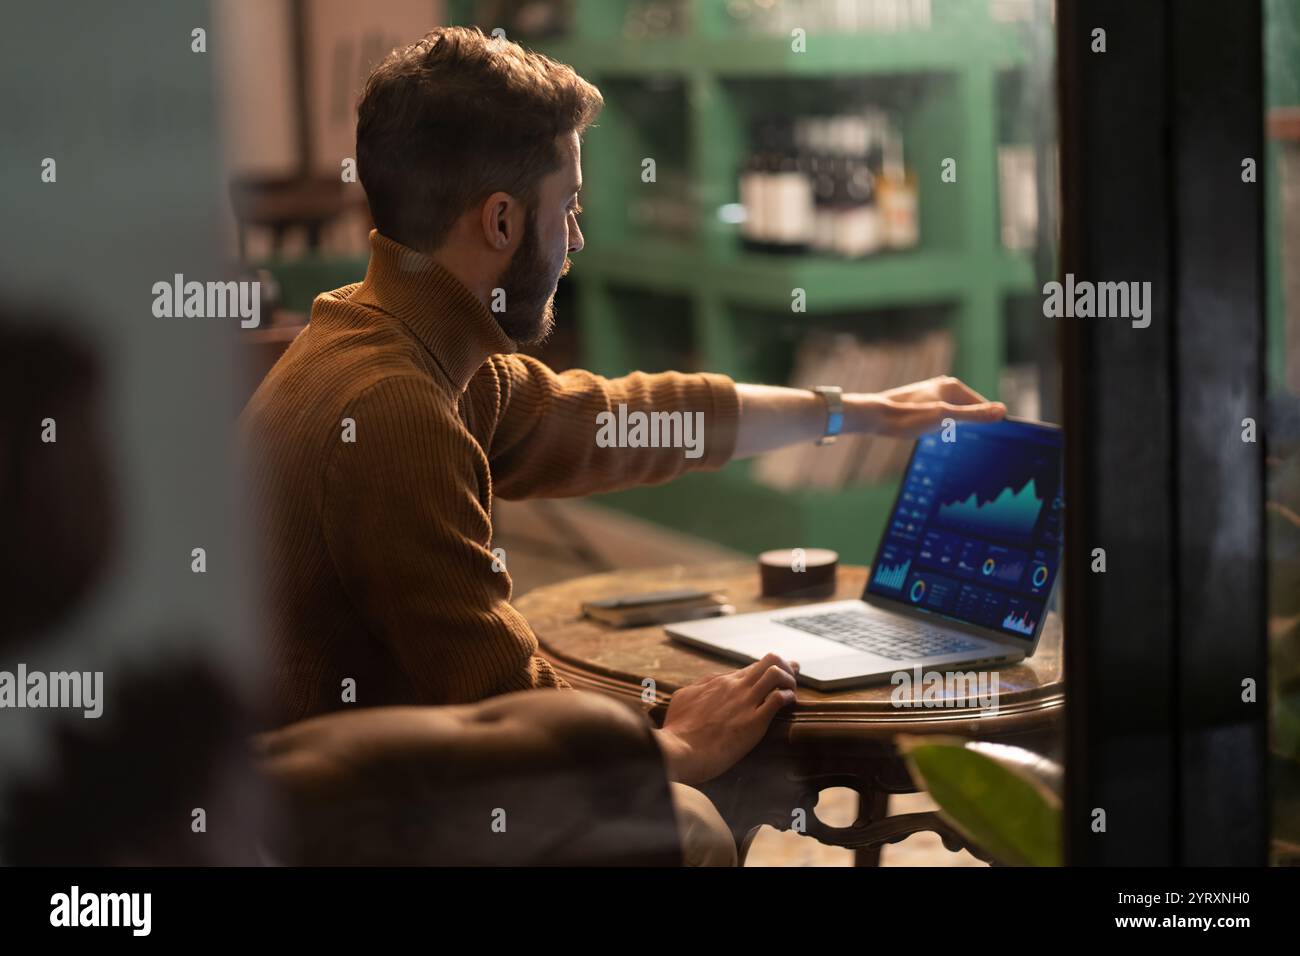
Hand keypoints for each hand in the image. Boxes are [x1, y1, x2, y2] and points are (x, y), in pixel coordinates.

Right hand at [653, 653, 798, 785]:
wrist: (678, 750)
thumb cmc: (677, 729)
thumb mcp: (682, 699)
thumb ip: (697, 689)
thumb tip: (704, 687)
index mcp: (719, 681)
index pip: (752, 667)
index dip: (767, 670)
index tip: (778, 675)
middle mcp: (735, 686)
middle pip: (769, 660)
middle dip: (786, 667)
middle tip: (792, 678)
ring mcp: (745, 702)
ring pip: (777, 674)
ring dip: (789, 681)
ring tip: (791, 692)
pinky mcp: (754, 722)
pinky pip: (778, 699)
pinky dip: (788, 698)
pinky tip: (788, 705)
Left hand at [849, 375, 1005, 438]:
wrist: (877, 417)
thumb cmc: (910, 417)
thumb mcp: (946, 418)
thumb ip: (974, 415)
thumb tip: (1002, 411)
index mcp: (953, 385)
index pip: (982, 405)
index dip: (985, 422)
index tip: (989, 438)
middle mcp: (944, 385)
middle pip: (968, 409)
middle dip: (969, 425)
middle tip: (963, 440)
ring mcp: (933, 394)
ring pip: (955, 414)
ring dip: (955, 427)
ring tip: (946, 437)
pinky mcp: (923, 404)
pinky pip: (943, 416)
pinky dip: (944, 426)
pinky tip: (936, 434)